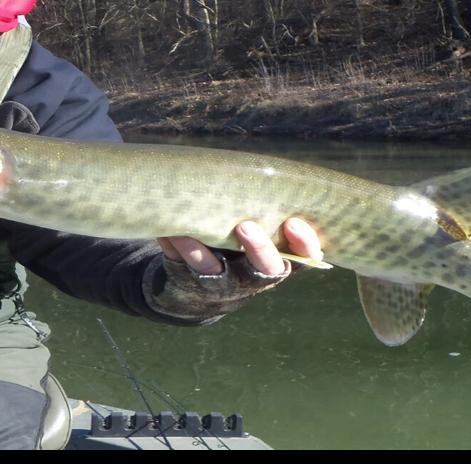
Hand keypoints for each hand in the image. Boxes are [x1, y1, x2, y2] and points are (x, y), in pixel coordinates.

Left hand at [157, 217, 322, 276]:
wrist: (199, 287)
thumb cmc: (239, 244)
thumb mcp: (258, 229)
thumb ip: (264, 209)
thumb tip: (263, 169)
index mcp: (281, 261)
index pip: (304, 257)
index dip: (303, 244)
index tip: (294, 222)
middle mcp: (256, 278)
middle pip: (265, 270)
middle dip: (259, 249)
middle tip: (246, 226)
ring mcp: (224, 286)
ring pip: (214, 271)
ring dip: (199, 252)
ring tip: (186, 231)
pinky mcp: (193, 285)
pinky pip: (181, 267)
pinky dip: (173, 247)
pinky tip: (165, 230)